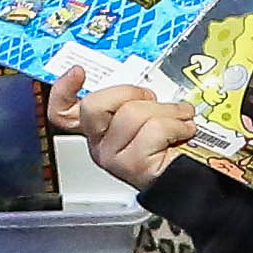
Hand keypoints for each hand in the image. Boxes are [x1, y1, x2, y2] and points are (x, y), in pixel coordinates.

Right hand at [47, 60, 198, 192]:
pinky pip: (155, 128)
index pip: (62, 113)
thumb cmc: (170, 146)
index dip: (62, 91)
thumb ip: (133, 100)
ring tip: (181, 119)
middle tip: (152, 100)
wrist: (190, 180)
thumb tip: (141, 85)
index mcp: (98, 129)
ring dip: (168, 111)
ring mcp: (113, 158)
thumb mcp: (146, 115)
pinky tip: (184, 132)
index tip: (77, 72)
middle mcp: (99, 145)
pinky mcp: (132, 166)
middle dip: (131, 93)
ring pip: (132, 113)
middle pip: (95, 104)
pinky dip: (178, 125)